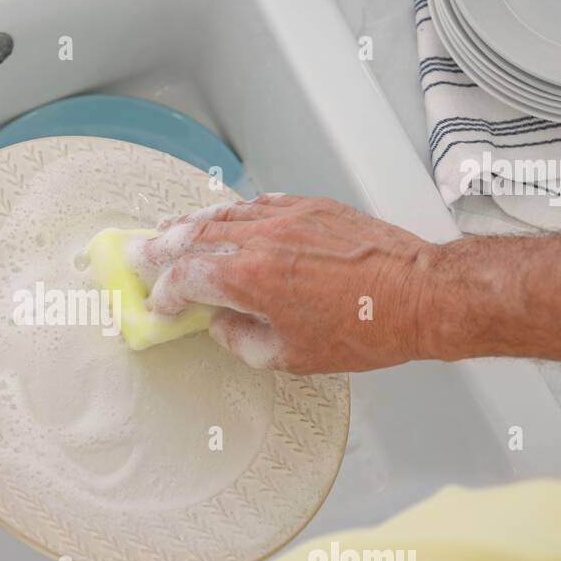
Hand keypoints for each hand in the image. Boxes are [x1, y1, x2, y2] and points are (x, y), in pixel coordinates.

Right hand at [136, 195, 437, 374]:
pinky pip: (260, 202)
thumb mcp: (291, 357)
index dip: (164, 292)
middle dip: (162, 245)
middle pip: (194, 234)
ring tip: (170, 226)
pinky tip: (228, 215)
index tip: (159, 305)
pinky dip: (235, 210)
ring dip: (191, 221)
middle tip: (141, 251)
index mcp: (250, 278)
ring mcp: (288, 217)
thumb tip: (222, 326)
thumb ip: (242, 341)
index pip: (186, 278)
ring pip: (224, 212)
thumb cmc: (366, 328)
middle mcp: (262, 239)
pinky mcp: (312, 207)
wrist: (419, 295)